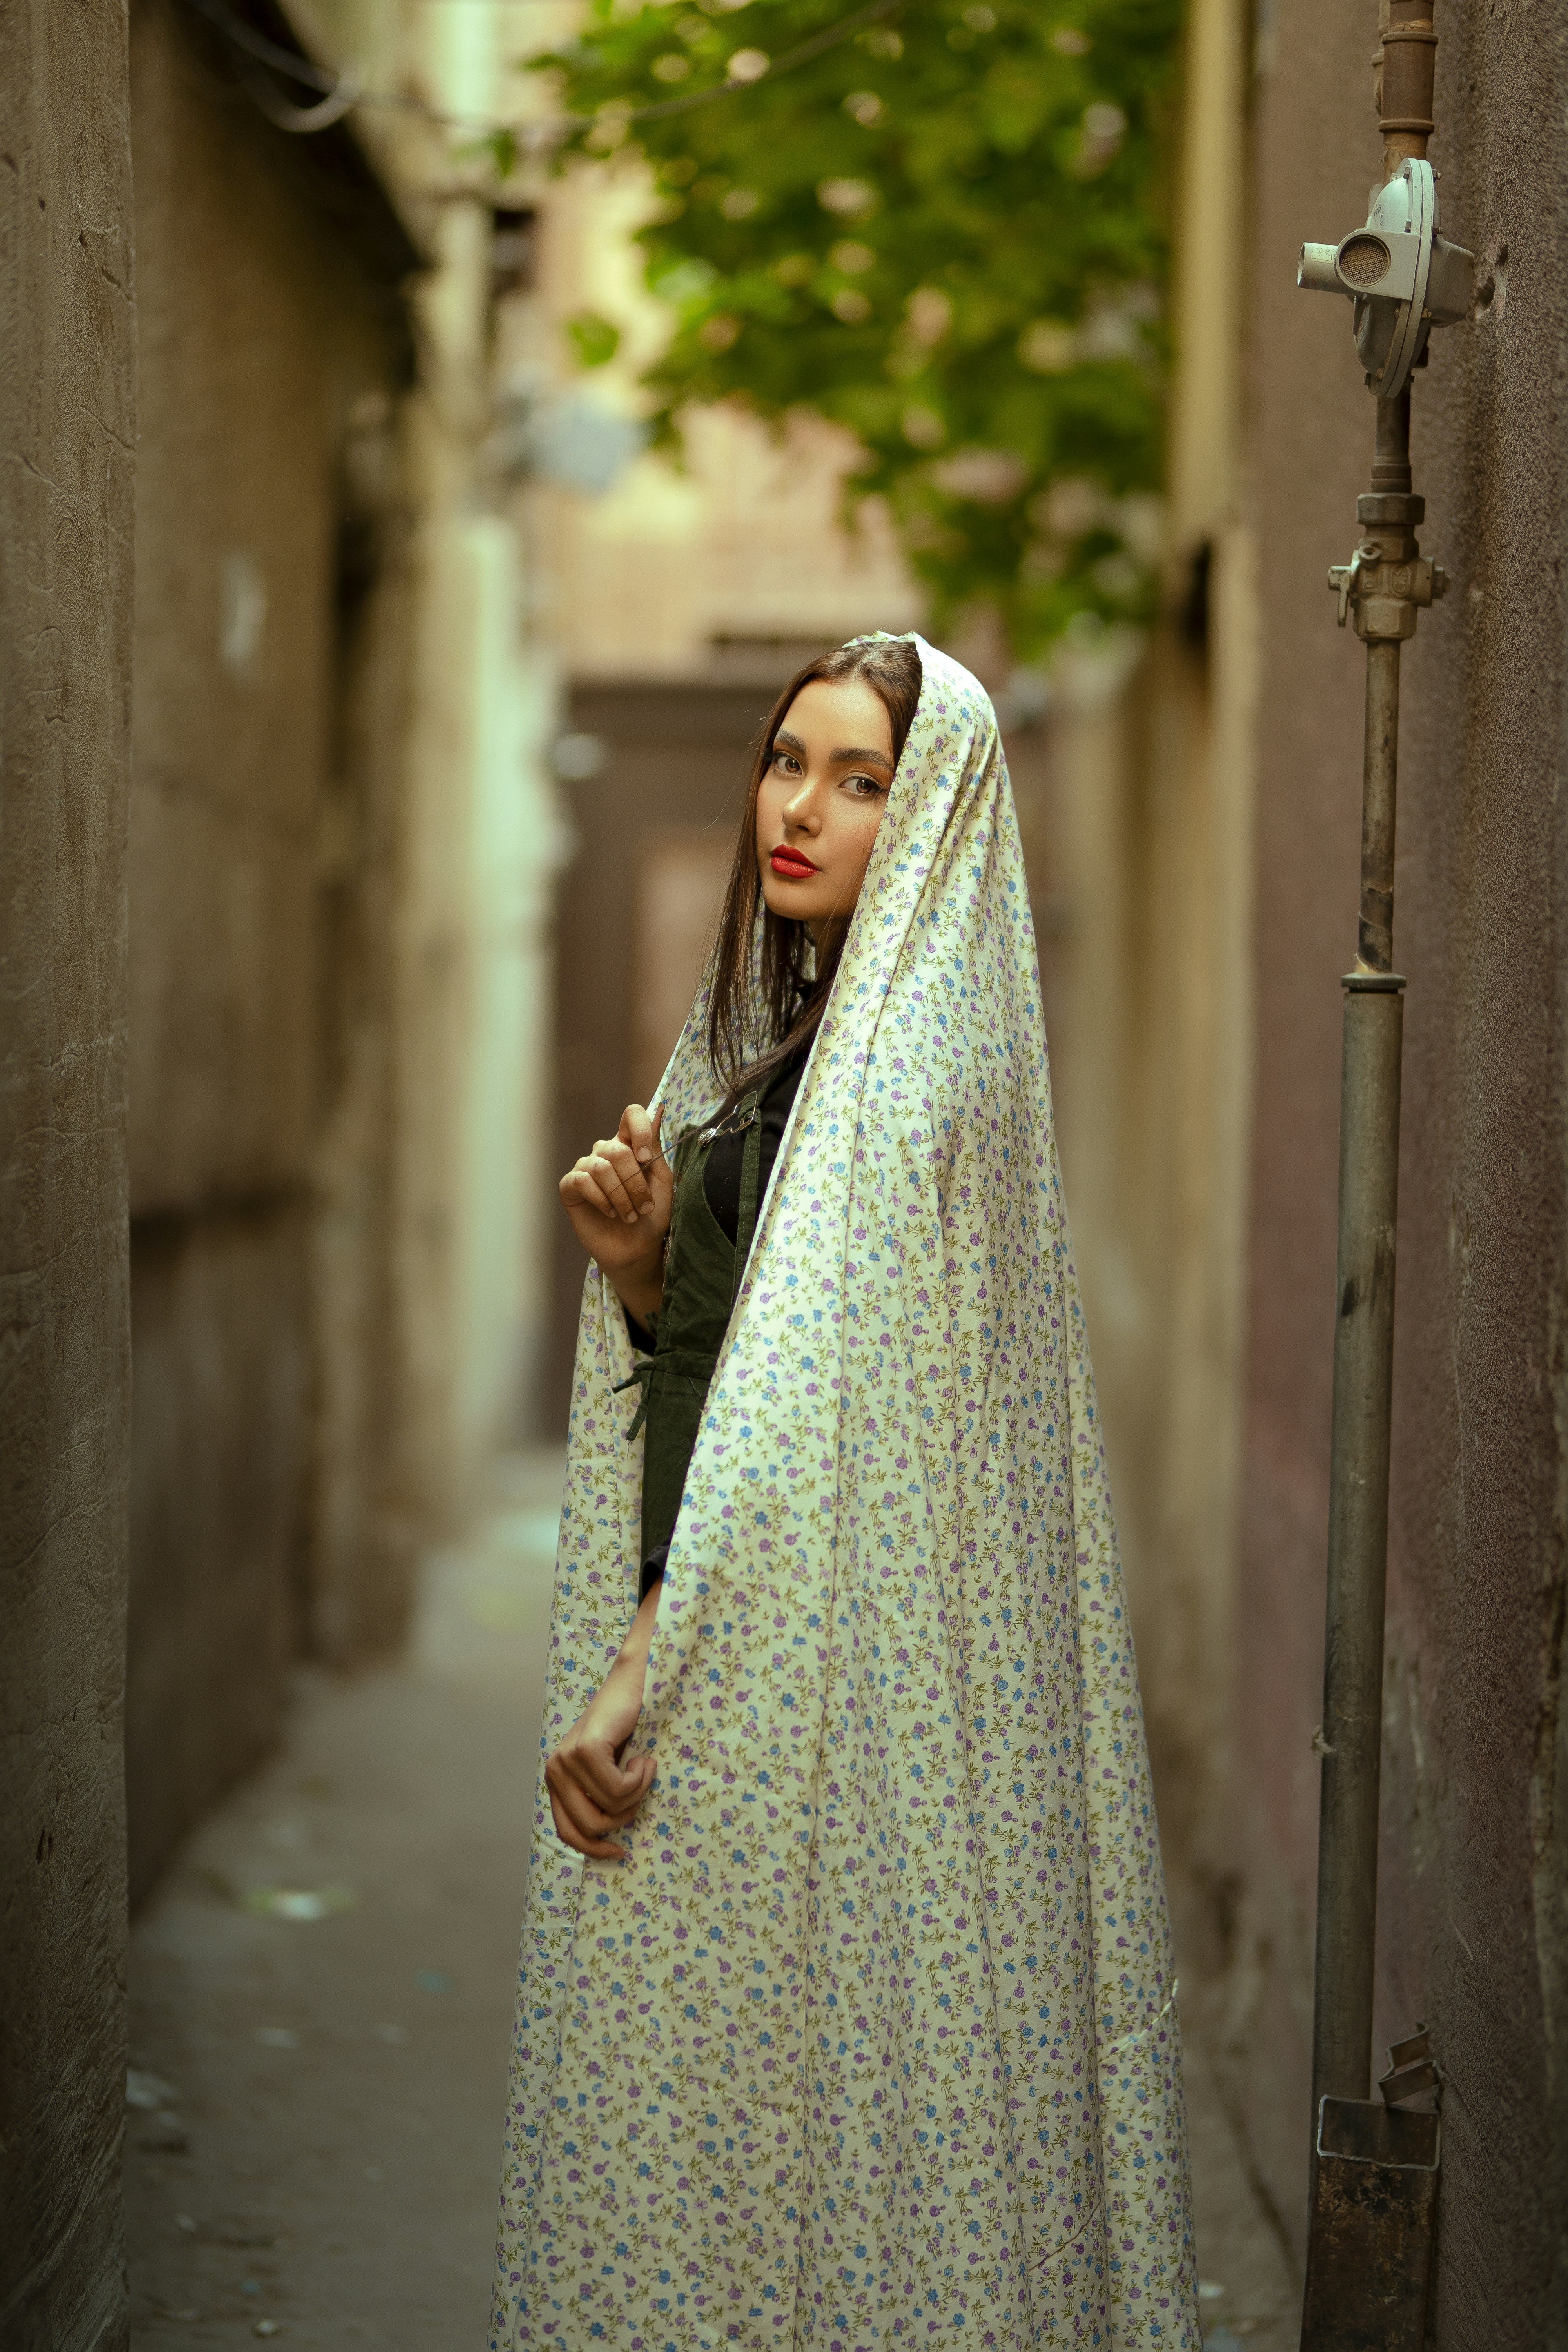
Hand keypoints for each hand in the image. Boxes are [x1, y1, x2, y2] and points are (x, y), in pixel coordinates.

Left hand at [545, 1585, 659, 1860]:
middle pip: (587, 1827)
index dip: (592, 1849)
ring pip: (608, 1808)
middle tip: (639, 1790)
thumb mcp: (610, 1771)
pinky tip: (642, 1757)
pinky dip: (638, 1780)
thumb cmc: (629, 1727)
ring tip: (642, 1767)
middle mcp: (555, 1770)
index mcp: (557, 1779)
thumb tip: (605, 1843)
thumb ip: (599, 1798)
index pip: (566, 1832)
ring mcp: (568, 1759)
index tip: (618, 1851)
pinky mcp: (586, 1750)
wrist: (636, 1682)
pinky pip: (617, 1789)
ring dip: (636, 1794)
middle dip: (622, 1818)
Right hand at [559, 1103, 672, 1324]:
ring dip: (621, 1196)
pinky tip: (610, 1213)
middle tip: (644, 1207)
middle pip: (617, 1149)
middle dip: (635, 1183)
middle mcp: (606, 1152)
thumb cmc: (652, 1216)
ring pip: (601, 1167)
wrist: (637, 1249)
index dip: (639, 1130)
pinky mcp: (571, 1187)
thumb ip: (656, 1149)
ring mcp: (586, 1168)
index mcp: (630, 1145)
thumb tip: (659, 1110)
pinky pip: (583, 1181)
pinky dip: (601, 1200)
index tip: (645, 1159)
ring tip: (630, 1215)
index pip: (631, 1115)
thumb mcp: (662, 1181)